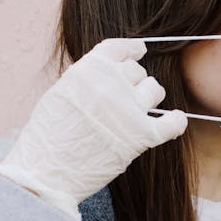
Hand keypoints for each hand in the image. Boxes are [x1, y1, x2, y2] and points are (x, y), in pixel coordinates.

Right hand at [0, 38, 187, 220]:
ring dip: (149, 99)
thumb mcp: (60, 93)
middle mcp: (112, 83)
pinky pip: (172, 123)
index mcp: (89, 69)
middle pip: (137, 72)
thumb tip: (109, 77)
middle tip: (124, 101)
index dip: (131, 50)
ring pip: (155, 90)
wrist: (44, 172)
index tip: (138, 51)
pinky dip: (176, 122)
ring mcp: (130, 108)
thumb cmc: (46, 139)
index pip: (119, 49)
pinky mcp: (142, 136)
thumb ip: (86, 80)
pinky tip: (175, 122)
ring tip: (138, 114)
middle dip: (133, 83)